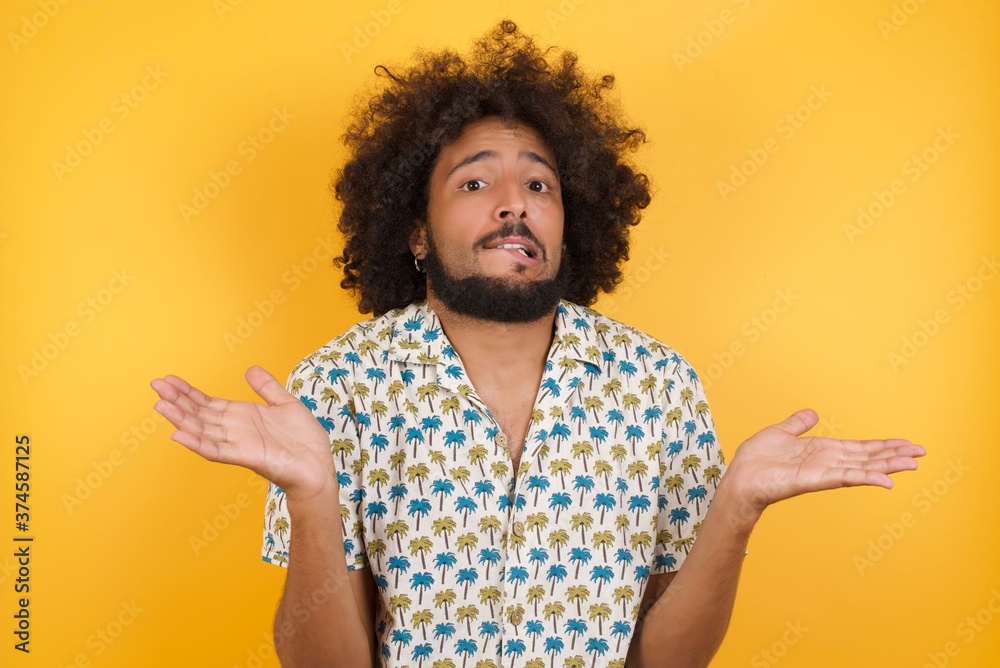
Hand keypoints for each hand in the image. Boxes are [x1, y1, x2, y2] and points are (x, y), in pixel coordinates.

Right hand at [150, 365, 335, 500]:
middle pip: (199, 413)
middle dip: (177, 400)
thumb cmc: (304, 441)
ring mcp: (238, 443)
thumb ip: (267, 388)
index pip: (207, 402)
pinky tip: (179, 434)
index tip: (168, 380)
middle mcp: (234, 430)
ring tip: (160, 405)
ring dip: (181, 418)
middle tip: (156, 385)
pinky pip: (216, 450)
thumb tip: (250, 369)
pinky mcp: (246, 456)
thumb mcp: (286, 404)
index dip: (187, 392)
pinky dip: (197, 443)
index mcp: (241, 416)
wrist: (319, 466)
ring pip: (202, 430)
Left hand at [721, 408, 925, 523]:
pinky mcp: (816, 480)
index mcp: (822, 451)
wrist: (740, 478)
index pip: (860, 448)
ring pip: (863, 467)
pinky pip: (846, 478)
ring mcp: (824, 472)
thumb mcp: (780, 432)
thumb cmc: (756, 460)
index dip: (883, 446)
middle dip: (894, 455)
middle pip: (868, 457)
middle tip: (921, 453)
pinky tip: (887, 481)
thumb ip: (797, 424)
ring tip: (913, 463)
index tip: (906, 444)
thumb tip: (812, 413)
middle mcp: (828, 462)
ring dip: (888, 465)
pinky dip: (866, 478)